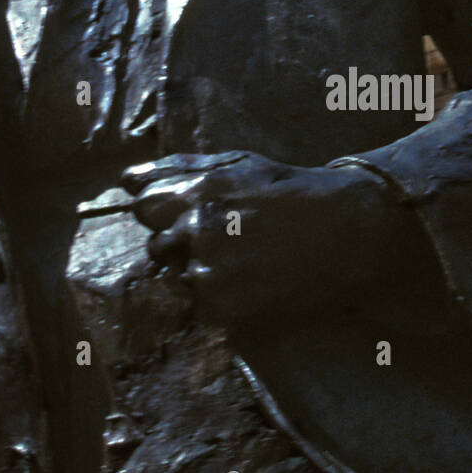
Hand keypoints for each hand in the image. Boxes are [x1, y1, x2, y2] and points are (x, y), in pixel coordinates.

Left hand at [122, 151, 390, 326]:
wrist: (343, 230)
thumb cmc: (288, 190)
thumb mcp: (235, 164)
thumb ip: (178, 169)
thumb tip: (128, 179)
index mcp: (195, 191)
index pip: (142, 205)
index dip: (162, 212)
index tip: (185, 216)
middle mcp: (195, 231)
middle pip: (156, 246)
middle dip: (179, 245)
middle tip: (222, 241)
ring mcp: (208, 272)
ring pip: (177, 278)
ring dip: (198, 273)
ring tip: (241, 262)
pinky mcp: (223, 307)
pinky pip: (199, 307)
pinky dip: (216, 300)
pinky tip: (249, 282)